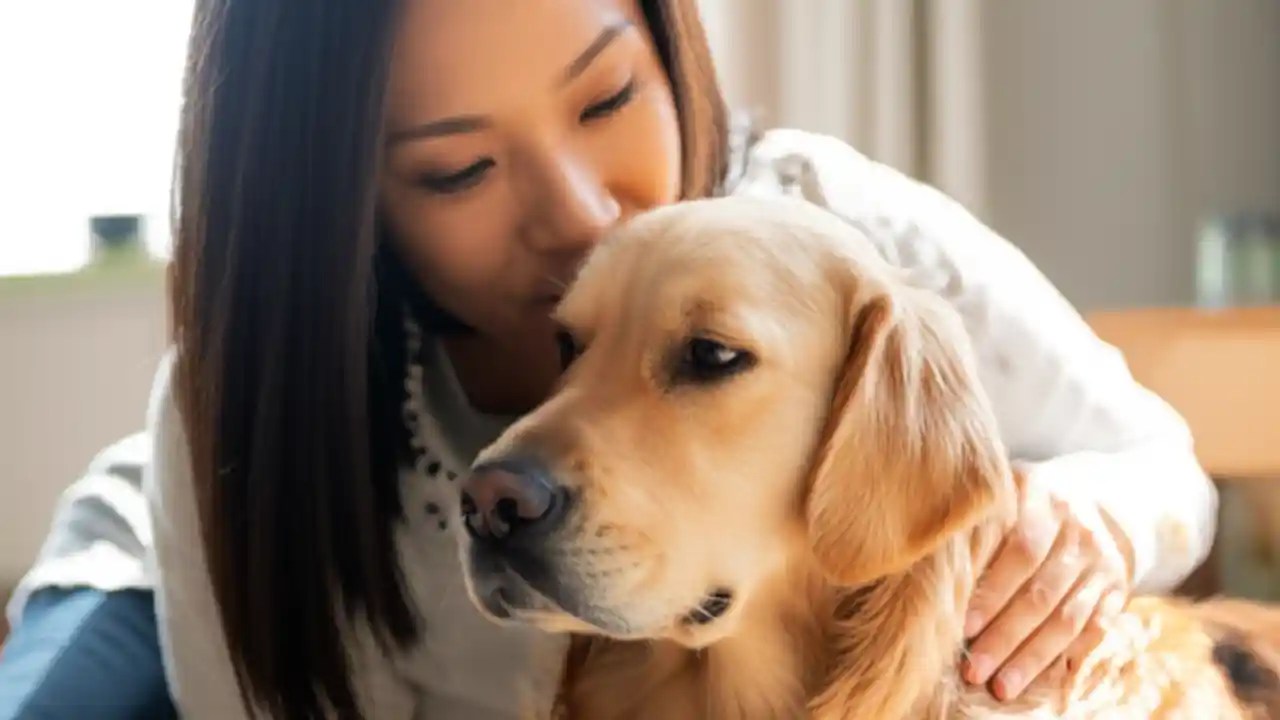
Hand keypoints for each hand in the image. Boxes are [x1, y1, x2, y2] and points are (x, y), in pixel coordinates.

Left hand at [961, 466, 1130, 700]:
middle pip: (1041, 594)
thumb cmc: (1027, 500)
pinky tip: (1039, 681)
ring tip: (1002, 687)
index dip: (992, 593)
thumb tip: (934, 566)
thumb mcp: (1008, 491)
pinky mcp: (1117, 592)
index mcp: (1047, 501)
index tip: (963, 626)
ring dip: (1032, 658)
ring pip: (1067, 621)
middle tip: (974, 670)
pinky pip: (1092, 632)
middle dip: (1005, 637)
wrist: (1102, 500)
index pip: (1021, 553)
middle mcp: (1080, 534)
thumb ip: (981, 521)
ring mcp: (1103, 566)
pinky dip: (1065, 658)